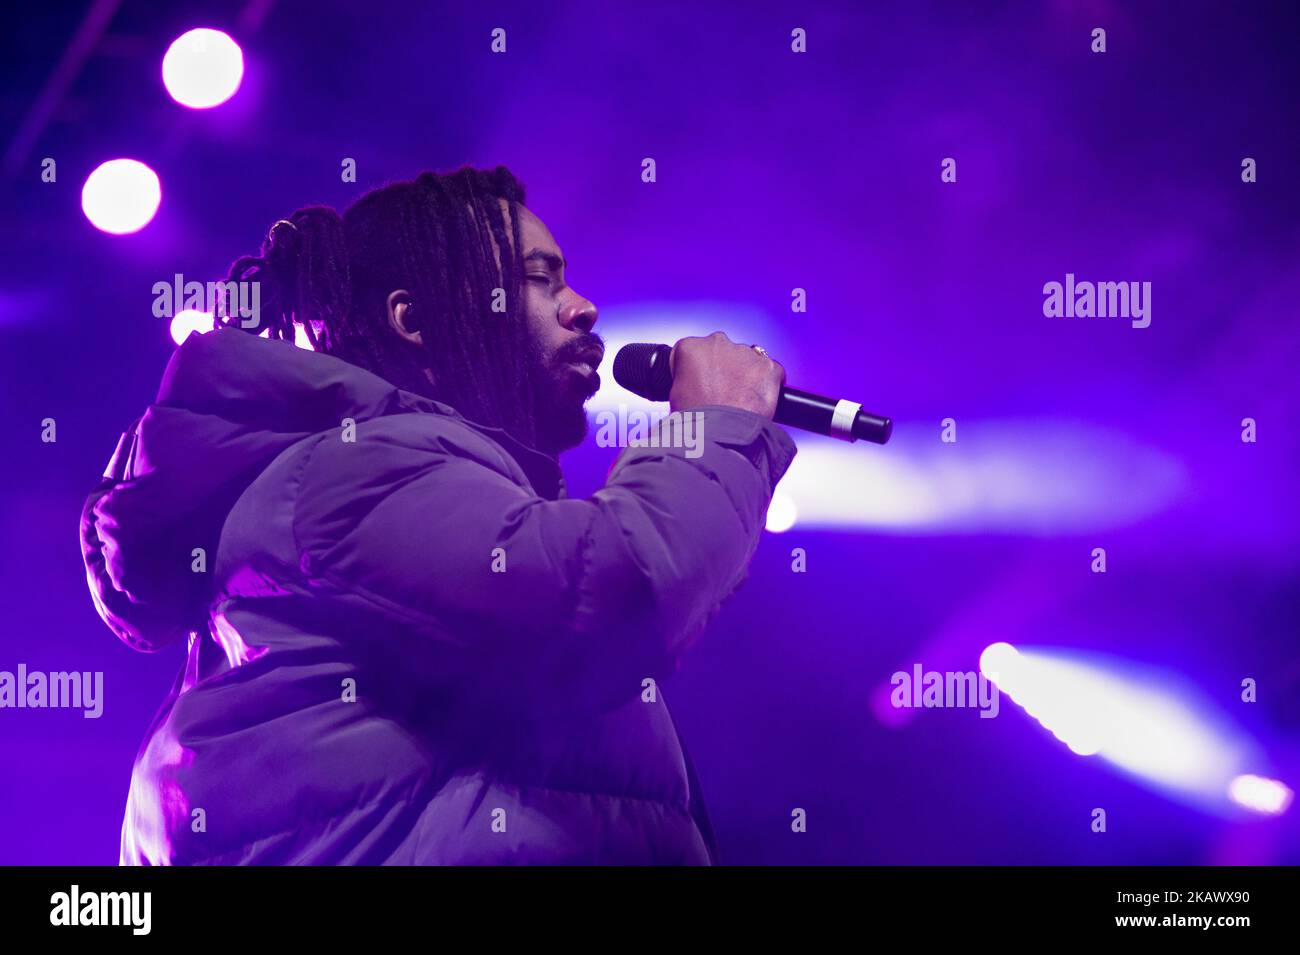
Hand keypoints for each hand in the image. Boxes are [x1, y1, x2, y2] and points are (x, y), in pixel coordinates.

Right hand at [668, 331, 784, 418]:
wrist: (721, 435)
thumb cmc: (697, 420)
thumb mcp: (676, 396)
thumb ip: (686, 378)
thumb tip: (695, 382)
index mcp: (690, 348)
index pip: (696, 352)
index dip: (701, 371)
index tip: (704, 386)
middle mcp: (717, 343)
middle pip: (724, 352)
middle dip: (725, 369)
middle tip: (722, 395)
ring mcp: (745, 353)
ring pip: (748, 360)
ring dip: (746, 375)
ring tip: (740, 401)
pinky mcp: (768, 366)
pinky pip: (771, 372)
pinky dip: (767, 384)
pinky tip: (757, 401)